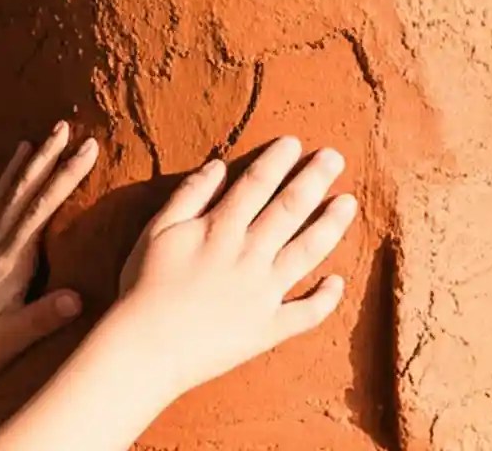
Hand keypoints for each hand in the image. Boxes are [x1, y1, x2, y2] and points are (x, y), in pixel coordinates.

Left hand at [0, 121, 98, 396]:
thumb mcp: (8, 344)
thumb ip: (41, 320)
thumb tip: (76, 298)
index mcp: (9, 265)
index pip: (42, 210)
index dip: (66, 176)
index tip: (89, 147)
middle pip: (24, 191)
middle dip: (49, 157)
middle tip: (68, 124)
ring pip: (10, 195)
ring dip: (28, 163)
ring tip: (42, 136)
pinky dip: (9, 183)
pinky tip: (15, 174)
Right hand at [108, 136, 357, 394]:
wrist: (145, 349)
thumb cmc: (143, 286)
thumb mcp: (157, 231)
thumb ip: (189, 195)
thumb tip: (218, 166)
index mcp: (221, 228)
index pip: (257, 184)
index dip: (277, 161)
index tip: (295, 142)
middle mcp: (250, 255)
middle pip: (290, 209)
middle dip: (315, 179)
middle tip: (335, 158)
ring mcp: (264, 292)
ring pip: (308, 251)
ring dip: (331, 225)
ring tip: (348, 203)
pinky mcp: (269, 328)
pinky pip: (306, 312)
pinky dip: (325, 298)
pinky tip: (337, 281)